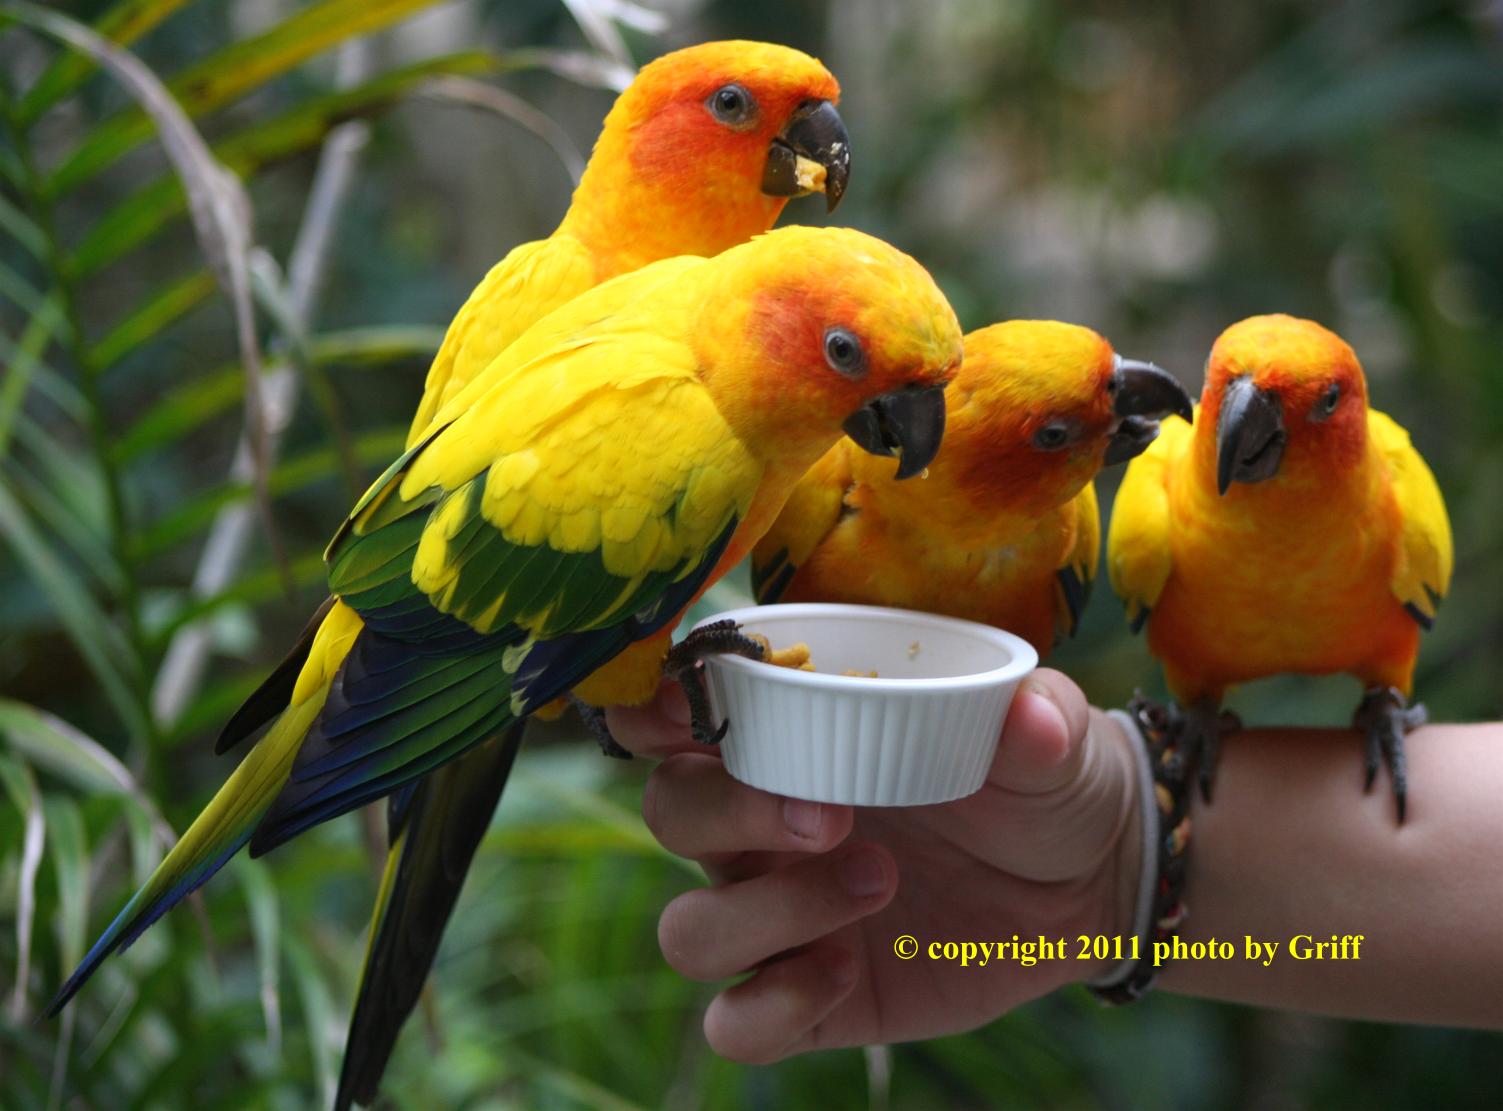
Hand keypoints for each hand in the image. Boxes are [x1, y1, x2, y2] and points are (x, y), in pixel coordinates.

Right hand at [606, 669, 1143, 1062]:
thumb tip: (1030, 718)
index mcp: (786, 735)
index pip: (674, 713)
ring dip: (767, 912)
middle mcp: (759, 824)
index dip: (653, 707)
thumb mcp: (1048, 737)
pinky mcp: (811, 996)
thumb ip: (1033, 719)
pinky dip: (776, 1004)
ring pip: (690, 930)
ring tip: (878, 880)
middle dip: (730, 810)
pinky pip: (738, 1024)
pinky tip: (849, 969)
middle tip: (833, 815)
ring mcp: (779, 914)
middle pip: (670, 811)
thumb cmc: (1038, 777)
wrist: (1089, 877)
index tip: (686, 704)